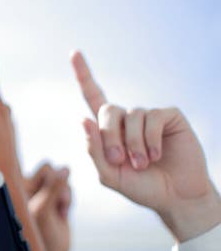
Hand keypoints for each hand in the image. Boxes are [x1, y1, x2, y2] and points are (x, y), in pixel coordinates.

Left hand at [26, 163, 71, 250]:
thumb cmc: (38, 234)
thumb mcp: (43, 209)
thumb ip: (53, 187)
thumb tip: (66, 167)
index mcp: (18, 187)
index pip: (40, 168)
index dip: (48, 178)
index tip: (46, 193)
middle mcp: (29, 187)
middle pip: (51, 170)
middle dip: (58, 184)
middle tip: (56, 201)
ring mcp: (43, 192)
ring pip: (61, 178)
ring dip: (64, 192)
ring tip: (60, 209)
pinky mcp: (55, 198)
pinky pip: (67, 187)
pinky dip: (68, 198)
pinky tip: (63, 212)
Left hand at [71, 51, 220, 241]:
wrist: (175, 198)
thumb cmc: (142, 187)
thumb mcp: (110, 175)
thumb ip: (94, 151)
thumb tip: (83, 119)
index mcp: (109, 129)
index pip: (93, 96)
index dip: (84, 75)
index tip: (74, 53)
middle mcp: (127, 118)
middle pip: (107, 109)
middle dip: (108, 136)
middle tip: (118, 159)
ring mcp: (149, 116)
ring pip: (131, 116)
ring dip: (133, 144)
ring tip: (142, 164)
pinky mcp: (169, 116)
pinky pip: (153, 118)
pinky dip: (150, 139)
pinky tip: (156, 155)